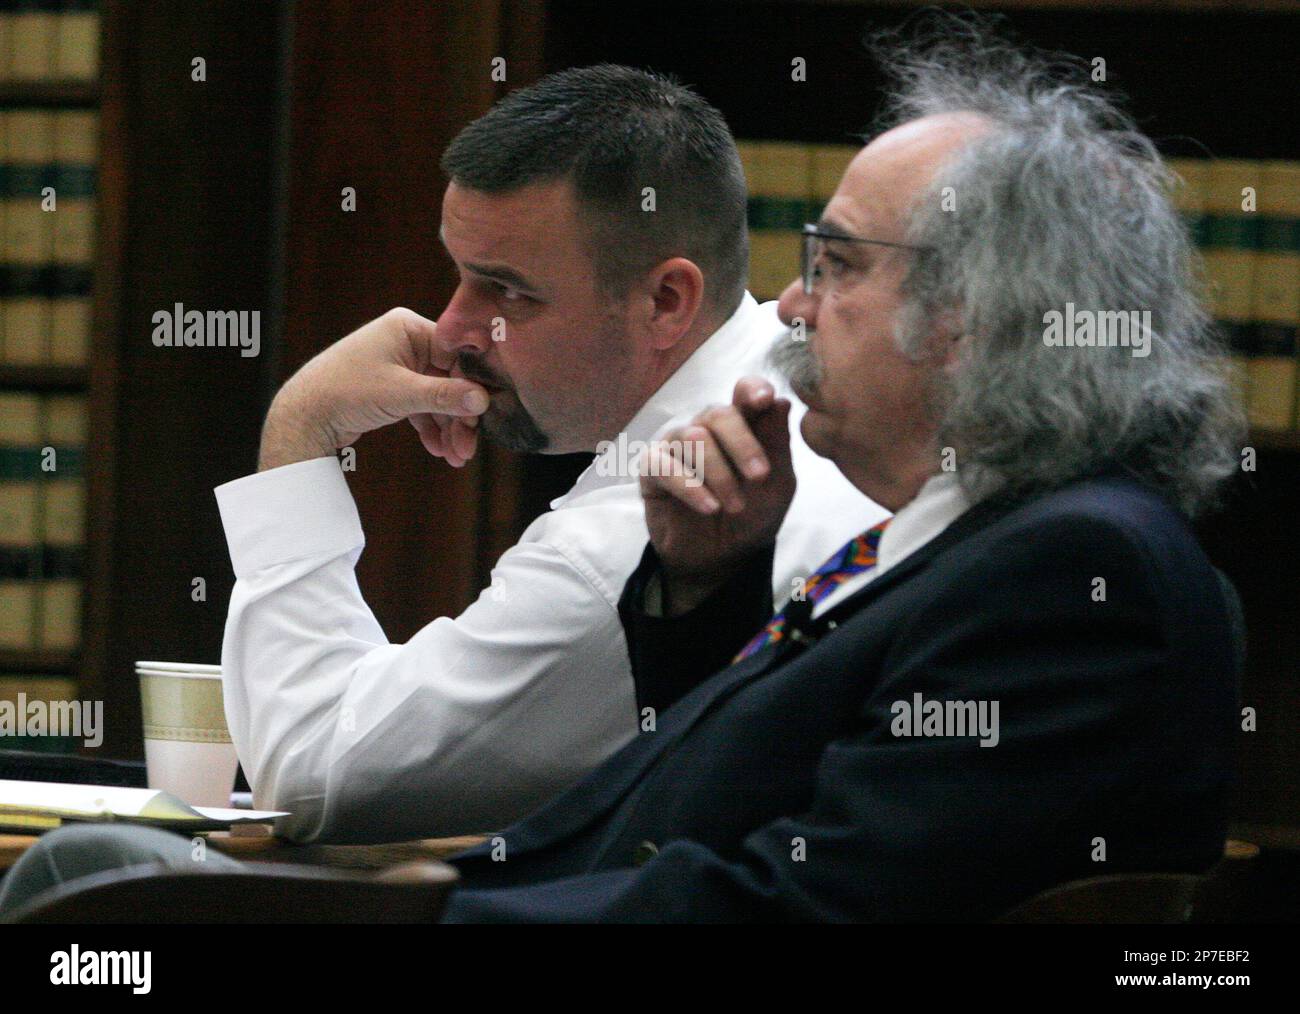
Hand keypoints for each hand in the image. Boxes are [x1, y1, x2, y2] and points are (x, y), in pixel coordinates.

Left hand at [259, 307, 489, 470]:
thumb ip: (445, 396)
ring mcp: (397, 365)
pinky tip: (439, 449)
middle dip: (459, 416)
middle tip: (468, 446)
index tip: (483, 414)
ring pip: (437, 397)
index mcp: (407, 327)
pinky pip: (422, 406)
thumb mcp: (402, 394)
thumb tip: (484, 400)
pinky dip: (431, 427)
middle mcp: (404, 342)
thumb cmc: (346, 392)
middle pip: (448, 379)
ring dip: (448, 427)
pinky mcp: (391, 388)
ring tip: (456, 456)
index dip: (471, 385)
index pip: (455, 353)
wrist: (304, 416)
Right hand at [640, 377, 795, 614]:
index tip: (765, 399)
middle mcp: (705, 427)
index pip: (743, 392)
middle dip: (742, 444)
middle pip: (718, 413)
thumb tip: (782, 401)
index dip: (752, 389)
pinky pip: (664, 465)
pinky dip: (690, 487)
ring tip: (735, 506)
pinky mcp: (652, 470)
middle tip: (760, 476)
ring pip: (692, 438)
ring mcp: (676, 446)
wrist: (723, 558)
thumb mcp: (777, 485)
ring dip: (719, 474)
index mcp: (741, 424)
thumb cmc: (752, 515)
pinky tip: (709, 507)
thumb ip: (777, 444)